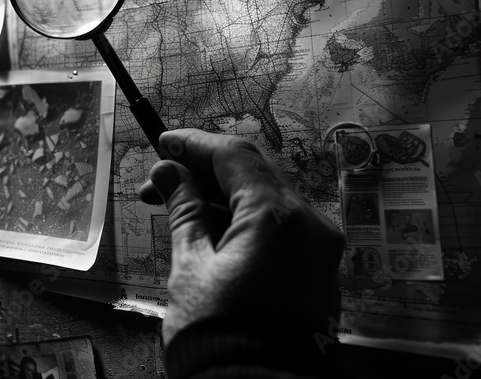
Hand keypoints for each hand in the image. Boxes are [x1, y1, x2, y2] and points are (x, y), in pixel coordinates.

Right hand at [138, 129, 343, 345]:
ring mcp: (319, 249)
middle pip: (254, 175)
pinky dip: (247, 222)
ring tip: (178, 211)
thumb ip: (184, 211)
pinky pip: (282, 229)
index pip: (234, 156)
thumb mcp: (191, 266)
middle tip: (161, 183)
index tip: (165, 143)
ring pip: (268, 201)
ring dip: (224, 200)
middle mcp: (310, 225)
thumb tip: (169, 175)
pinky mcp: (319, 272)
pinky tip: (212, 232)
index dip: (195, 145)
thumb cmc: (221, 336)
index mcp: (277, 217)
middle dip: (204, 174)